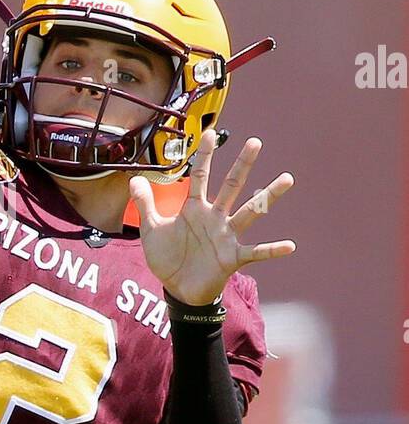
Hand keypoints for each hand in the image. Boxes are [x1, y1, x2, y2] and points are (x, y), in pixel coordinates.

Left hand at [128, 131, 294, 305]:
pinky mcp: (232, 257)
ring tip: (286, 178)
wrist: (177, 290)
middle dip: (242, 165)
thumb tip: (134, 179)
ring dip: (268, 197)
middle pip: (231, 186)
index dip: (204, 156)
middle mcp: (215, 218)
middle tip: (255, 142)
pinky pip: (256, 252)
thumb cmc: (168, 259)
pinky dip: (272, 250)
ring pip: (251, 211)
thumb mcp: (151, 229)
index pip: (201, 176)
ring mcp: (226, 236)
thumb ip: (146, 204)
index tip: (210, 133)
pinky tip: (290, 245)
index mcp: (195, 208)